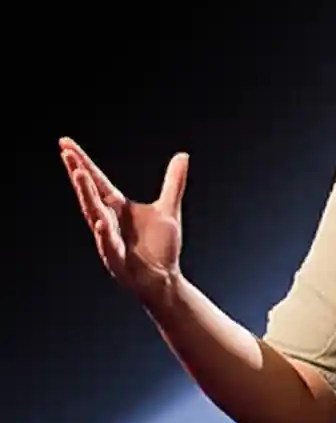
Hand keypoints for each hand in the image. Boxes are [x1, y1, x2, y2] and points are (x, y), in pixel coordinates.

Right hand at [59, 136, 188, 299]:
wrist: (164, 279)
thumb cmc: (161, 246)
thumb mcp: (169, 207)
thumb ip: (173, 182)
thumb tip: (182, 155)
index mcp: (117, 207)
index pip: (97, 180)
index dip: (83, 162)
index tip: (65, 143)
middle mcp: (108, 221)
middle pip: (90, 193)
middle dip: (78, 172)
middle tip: (67, 152)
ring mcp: (110, 240)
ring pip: (95, 215)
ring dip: (86, 195)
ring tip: (79, 174)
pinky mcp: (117, 260)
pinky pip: (109, 245)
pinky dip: (105, 234)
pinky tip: (101, 221)